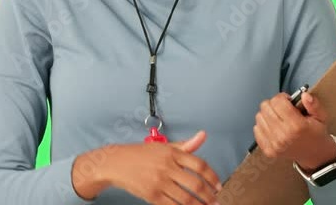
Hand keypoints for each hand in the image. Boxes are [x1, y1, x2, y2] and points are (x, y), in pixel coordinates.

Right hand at [74, 130, 221, 204]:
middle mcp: (167, 167)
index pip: (199, 165)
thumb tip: (203, 136)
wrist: (117, 163)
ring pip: (186, 198)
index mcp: (172, 153)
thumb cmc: (142, 154)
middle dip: (209, 196)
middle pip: (195, 184)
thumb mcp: (164, 146)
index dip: (213, 177)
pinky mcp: (152, 196)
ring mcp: (159, 182)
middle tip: (215, 201)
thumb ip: (186, 145)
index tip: (218, 186)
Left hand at [253, 91, 335, 170]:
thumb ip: (314, 104)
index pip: (278, 101)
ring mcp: (274, 144)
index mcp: (297, 126)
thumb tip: (304, 95)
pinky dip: (263, 125)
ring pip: (259, 116)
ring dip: (268, 114)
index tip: (288, 101)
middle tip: (283, 109)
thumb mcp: (321, 117)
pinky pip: (256, 129)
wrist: (314, 155)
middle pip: (266, 107)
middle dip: (274, 104)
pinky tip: (274, 127)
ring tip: (279, 118)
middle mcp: (283, 135)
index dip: (282, 97)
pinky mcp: (268, 150)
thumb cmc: (316, 134)